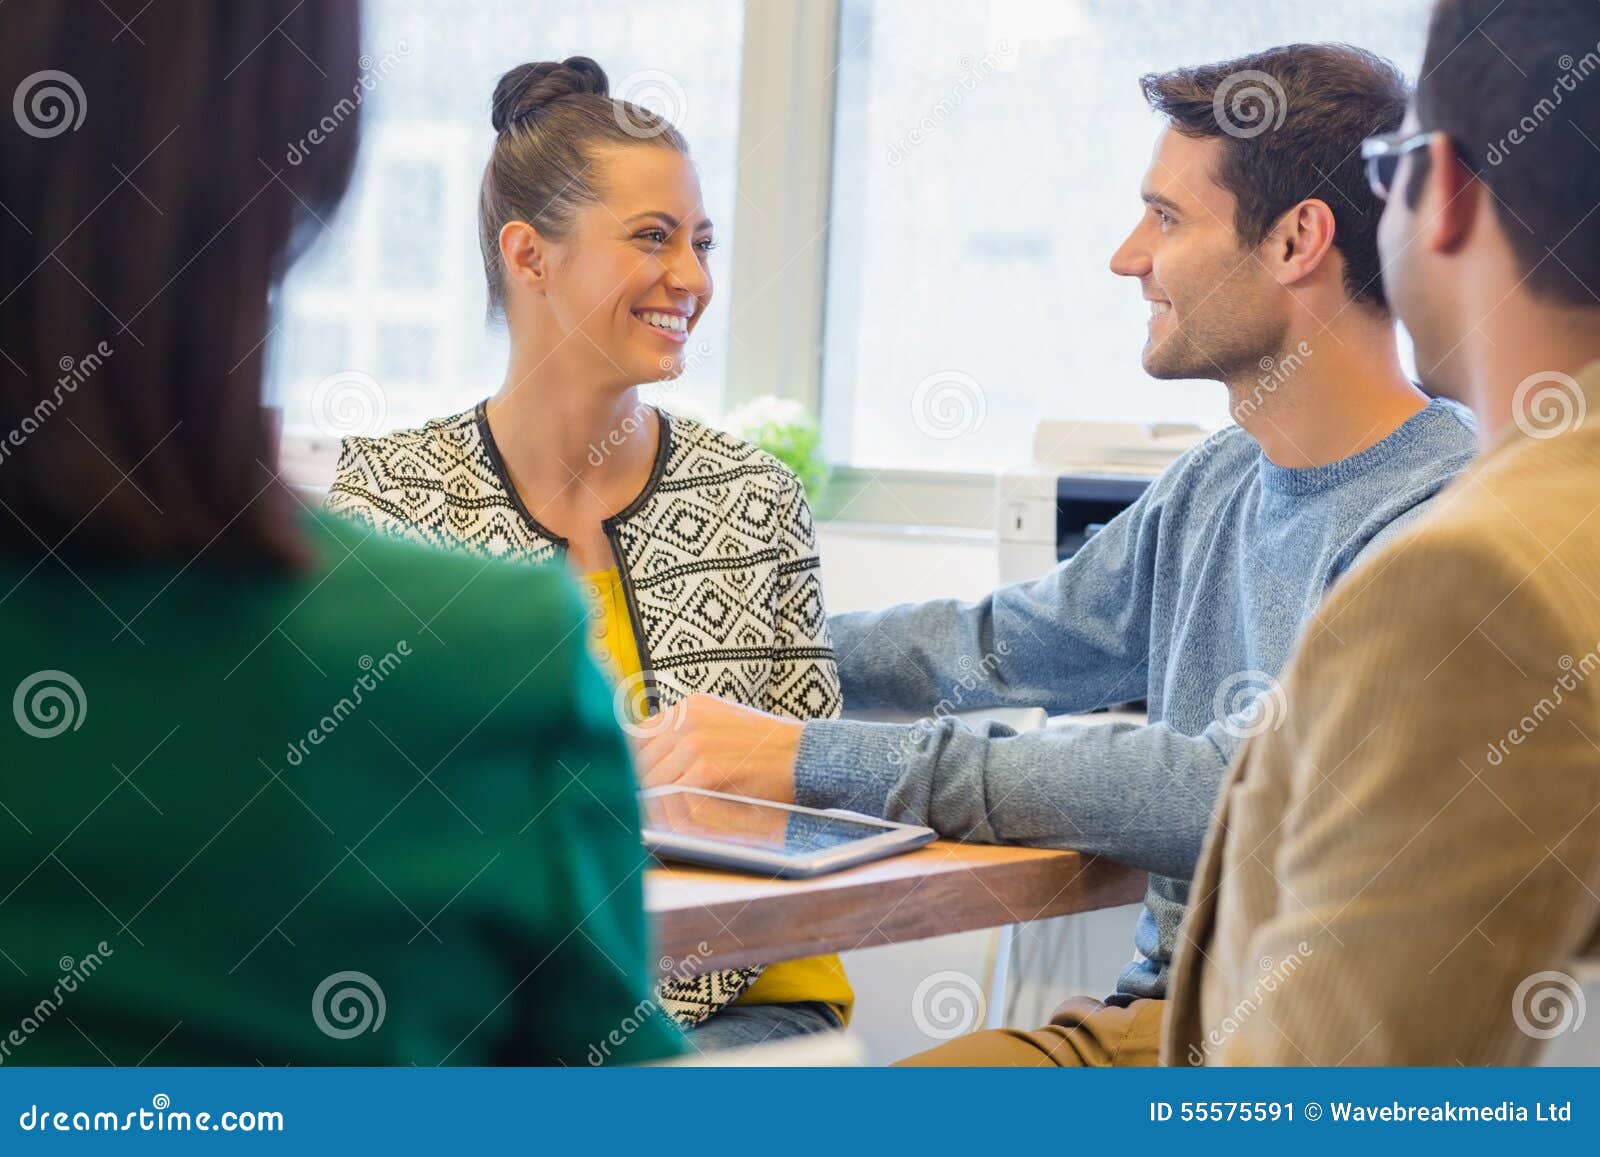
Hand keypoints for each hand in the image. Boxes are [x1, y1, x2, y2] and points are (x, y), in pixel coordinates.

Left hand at [633, 694, 803, 802]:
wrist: (805, 757)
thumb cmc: (767, 749)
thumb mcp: (722, 727)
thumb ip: (688, 737)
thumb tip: (651, 763)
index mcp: (690, 707)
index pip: (639, 734)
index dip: (637, 762)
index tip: (640, 783)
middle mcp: (687, 718)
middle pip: (640, 759)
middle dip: (643, 785)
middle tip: (647, 807)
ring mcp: (695, 741)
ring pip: (652, 780)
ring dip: (656, 802)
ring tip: (664, 817)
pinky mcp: (705, 768)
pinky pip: (672, 795)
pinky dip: (673, 811)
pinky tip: (681, 819)